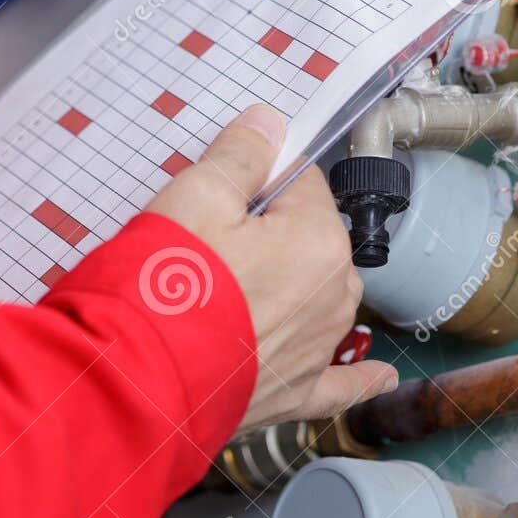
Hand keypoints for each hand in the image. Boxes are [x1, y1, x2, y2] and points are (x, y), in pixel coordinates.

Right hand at [149, 102, 396, 428]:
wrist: (140, 378)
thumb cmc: (166, 287)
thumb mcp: (196, 194)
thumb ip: (241, 154)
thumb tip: (271, 124)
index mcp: (319, 240)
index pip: (301, 180)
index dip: (258, 177)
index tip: (224, 185)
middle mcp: (334, 297)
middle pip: (311, 238)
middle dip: (271, 231)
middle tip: (211, 238)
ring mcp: (317, 350)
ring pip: (321, 297)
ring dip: (294, 286)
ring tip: (235, 286)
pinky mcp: (295, 394)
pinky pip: (339, 380)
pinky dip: (356, 375)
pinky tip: (378, 376)